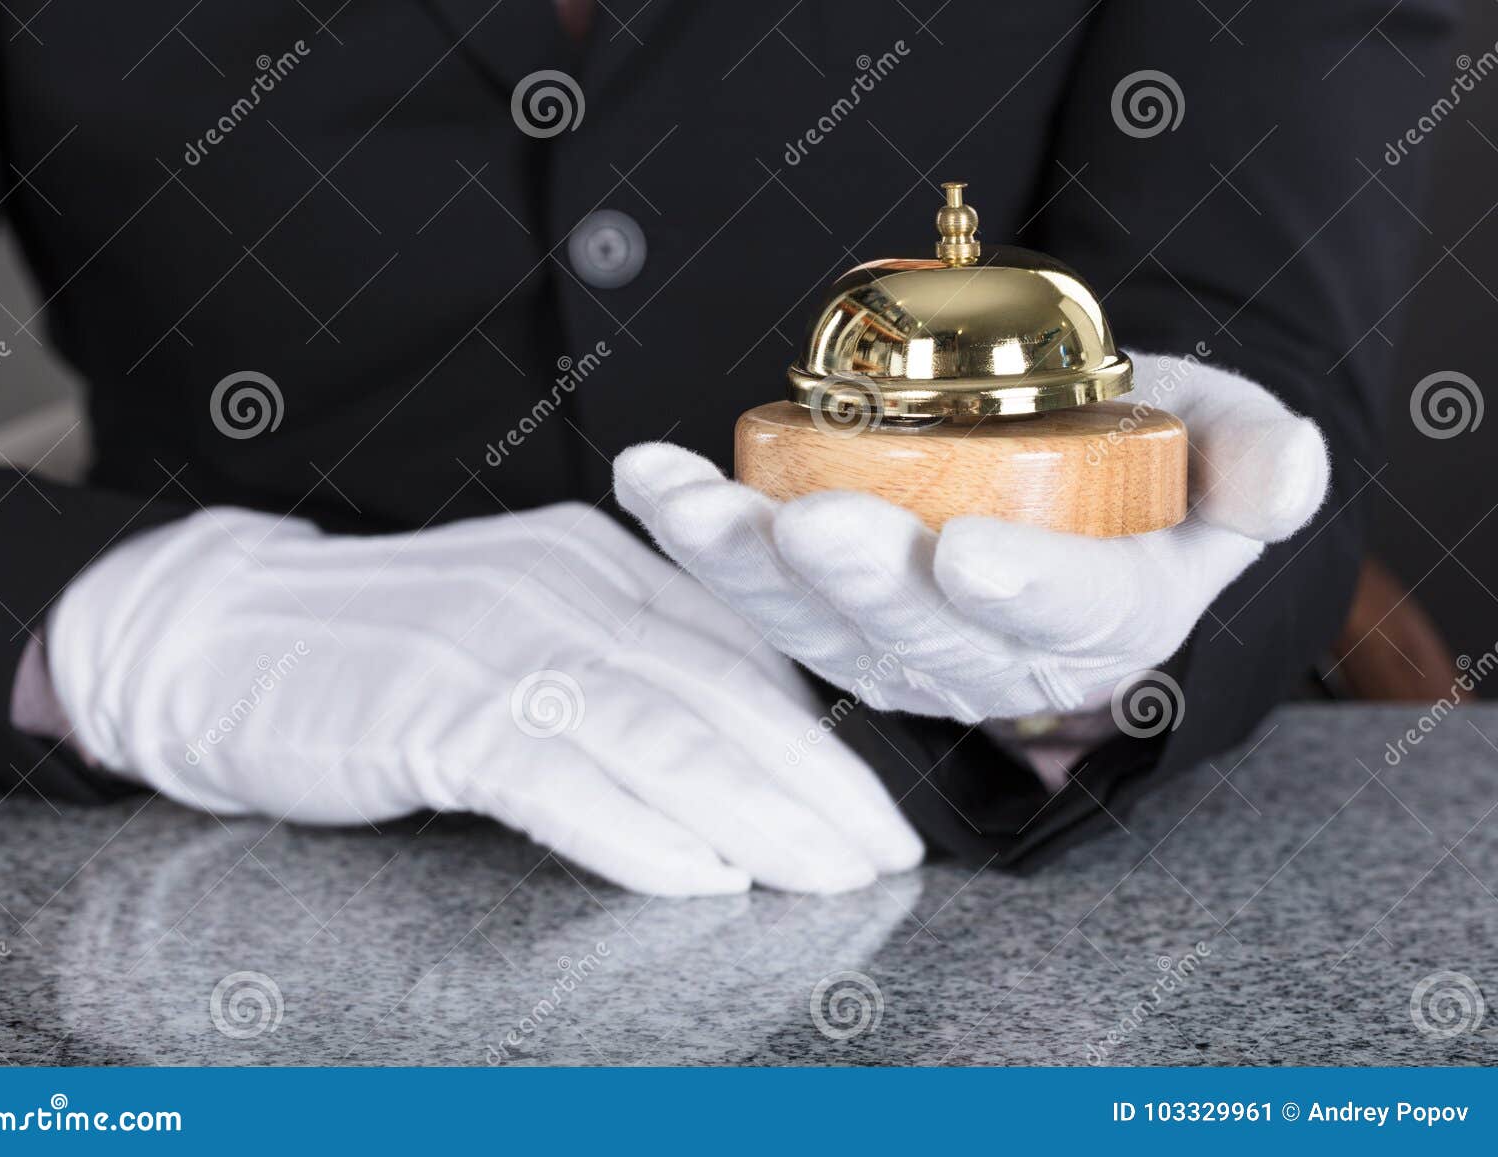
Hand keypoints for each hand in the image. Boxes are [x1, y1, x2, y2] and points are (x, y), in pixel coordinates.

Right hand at [46, 503, 921, 895]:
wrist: (210, 631)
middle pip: (718, 690)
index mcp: (593, 564)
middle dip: (816, 781)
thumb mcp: (515, 633)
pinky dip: (635, 832)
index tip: (867, 803)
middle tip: (883, 853)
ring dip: (756, 814)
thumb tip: (728, 758)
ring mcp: (494, 640)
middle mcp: (560, 588)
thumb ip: (615, 674)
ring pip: (659, 732)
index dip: (813, 733)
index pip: (734, 650)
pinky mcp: (429, 706)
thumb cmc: (371, 651)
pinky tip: (700, 878)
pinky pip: (557, 774)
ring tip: (827, 878)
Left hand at [613, 353, 1328, 723]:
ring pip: (818, 624)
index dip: (1028, 588)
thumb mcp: (1226, 443)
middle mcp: (995, 654)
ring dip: (744, 566)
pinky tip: (647, 481)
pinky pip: (757, 590)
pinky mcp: (826, 618)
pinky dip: (697, 537)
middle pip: (926, 633)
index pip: (1076, 614)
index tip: (971, 552)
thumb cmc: (1142, 453)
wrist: (1064, 481)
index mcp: (1111, 617)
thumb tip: (1282, 473)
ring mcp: (899, 647)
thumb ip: (1254, 459)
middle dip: (865, 581)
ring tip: (686, 502)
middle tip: (815, 525)